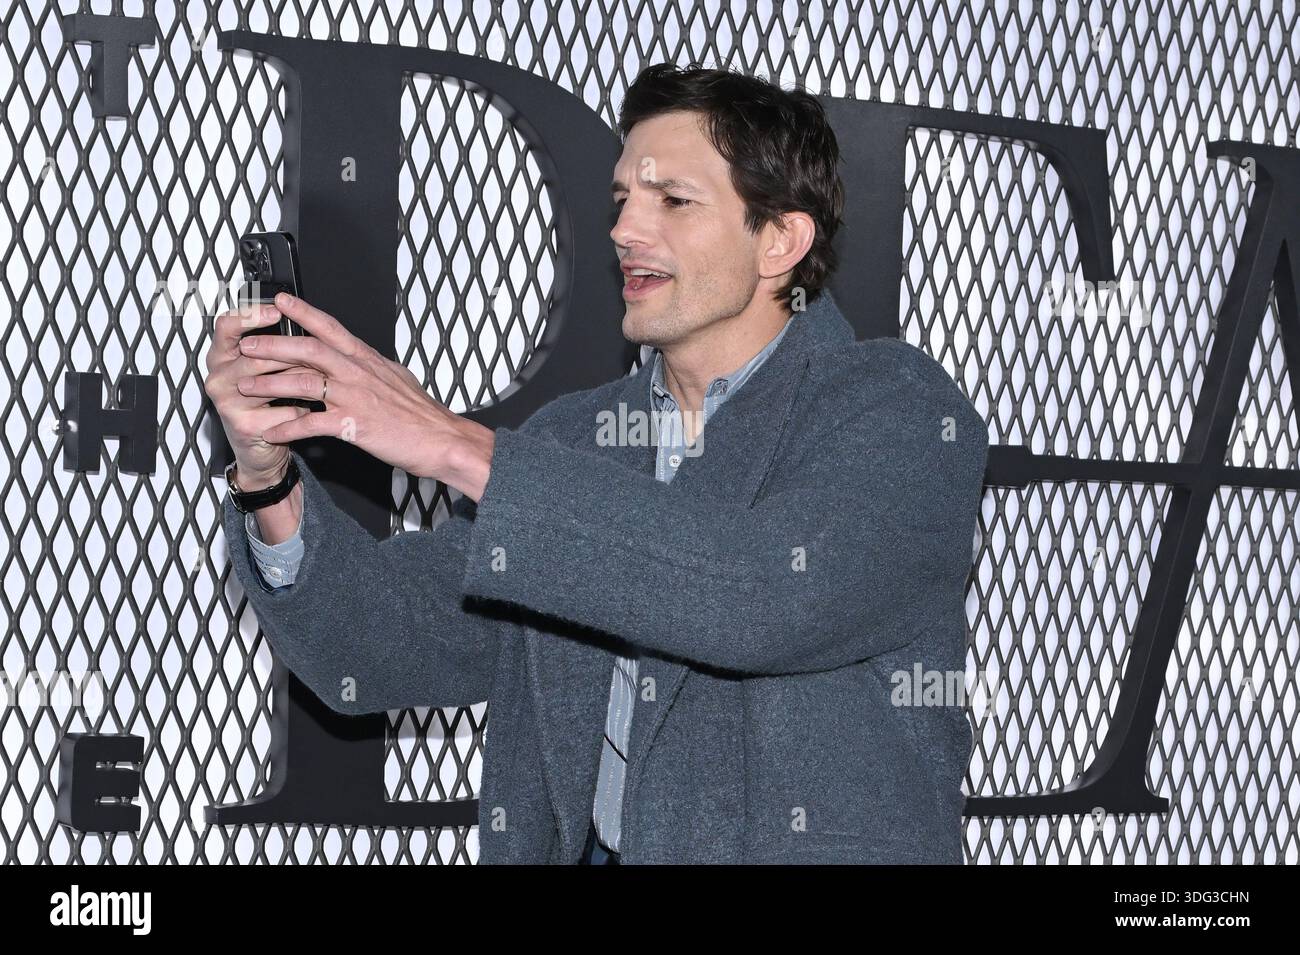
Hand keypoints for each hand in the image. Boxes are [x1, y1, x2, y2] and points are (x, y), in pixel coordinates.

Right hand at [204, 300, 308, 487]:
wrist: (262, 448)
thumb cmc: (267, 403)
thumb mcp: (268, 369)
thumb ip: (276, 347)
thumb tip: (302, 321)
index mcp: (222, 355)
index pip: (227, 325)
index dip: (251, 316)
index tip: (277, 310)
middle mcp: (218, 376)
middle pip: (254, 354)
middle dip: (291, 353)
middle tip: (319, 352)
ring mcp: (227, 402)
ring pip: (268, 382)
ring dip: (301, 380)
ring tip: (322, 380)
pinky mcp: (243, 425)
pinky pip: (282, 411)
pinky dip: (302, 410)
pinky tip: (309, 411)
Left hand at [228, 292, 491, 489]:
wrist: (442, 439)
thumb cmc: (423, 414)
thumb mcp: (399, 378)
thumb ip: (375, 366)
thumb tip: (365, 357)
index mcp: (367, 359)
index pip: (330, 327)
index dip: (303, 311)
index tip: (280, 300)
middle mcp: (358, 372)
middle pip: (307, 348)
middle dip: (272, 345)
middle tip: (246, 344)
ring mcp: (353, 397)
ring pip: (302, 382)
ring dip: (270, 383)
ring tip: (245, 386)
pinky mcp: (352, 425)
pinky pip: (310, 424)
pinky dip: (287, 428)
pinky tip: (271, 431)